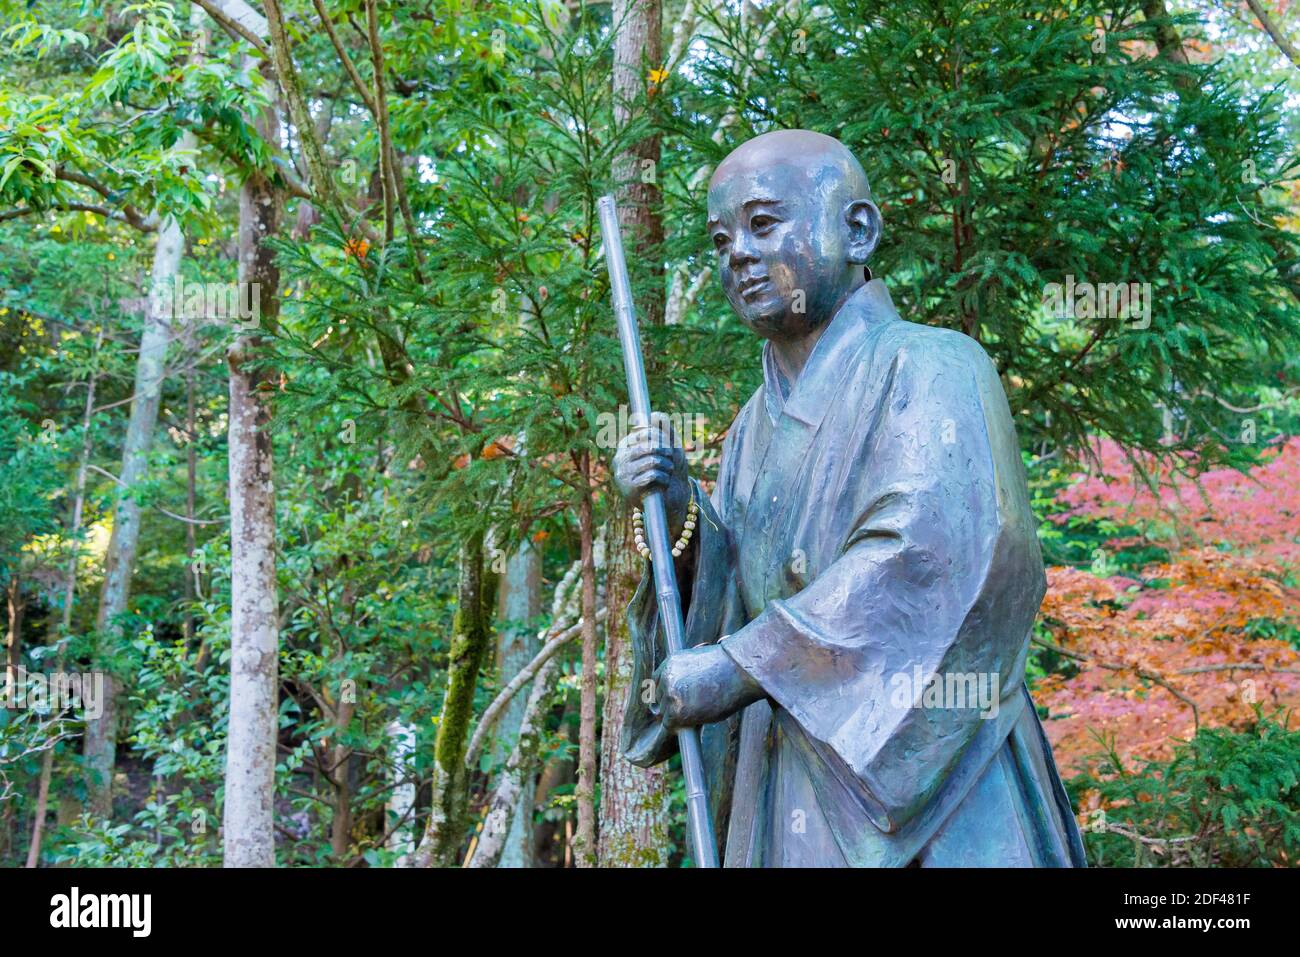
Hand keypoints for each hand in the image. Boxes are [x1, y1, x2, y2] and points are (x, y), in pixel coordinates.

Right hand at [612, 411, 689, 536]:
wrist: (672, 499)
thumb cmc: (669, 469)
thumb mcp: (670, 446)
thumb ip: (665, 429)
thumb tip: (655, 414)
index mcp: (626, 445)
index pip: (646, 432)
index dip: (663, 438)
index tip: (669, 447)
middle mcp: (620, 458)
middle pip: (650, 445)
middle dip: (666, 452)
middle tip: (671, 461)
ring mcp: (622, 474)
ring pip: (652, 460)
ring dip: (667, 467)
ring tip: (668, 472)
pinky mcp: (628, 488)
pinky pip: (652, 475)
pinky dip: (664, 479)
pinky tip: (663, 483)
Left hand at [651, 644, 763, 731]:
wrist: (739, 672)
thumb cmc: (731, 668)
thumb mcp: (703, 664)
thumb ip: (689, 676)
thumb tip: (688, 695)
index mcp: (672, 661)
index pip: (657, 681)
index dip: (665, 693)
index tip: (670, 702)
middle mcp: (667, 676)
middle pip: (659, 698)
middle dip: (672, 706)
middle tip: (690, 711)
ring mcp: (670, 693)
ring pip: (665, 713)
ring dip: (678, 717)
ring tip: (701, 713)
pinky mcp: (676, 710)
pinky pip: (670, 725)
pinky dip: (679, 728)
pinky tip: (694, 723)